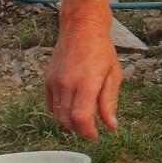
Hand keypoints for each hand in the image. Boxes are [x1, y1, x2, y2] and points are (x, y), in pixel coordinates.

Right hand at [45, 15, 121, 140]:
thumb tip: (111, 125)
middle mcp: (67, 83)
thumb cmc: (101, 49)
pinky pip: (50, 104)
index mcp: (86, 82)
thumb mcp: (113, 74)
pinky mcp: (47, 79)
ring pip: (56, 114)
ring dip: (69, 123)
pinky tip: (71, 109)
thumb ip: (110, 101)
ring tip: (82, 120)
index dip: (87, 131)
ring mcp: (54, 81)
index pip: (80, 117)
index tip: (96, 134)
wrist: (81, 27)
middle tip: (91, 129)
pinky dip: (59, 112)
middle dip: (79, 130)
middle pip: (67, 120)